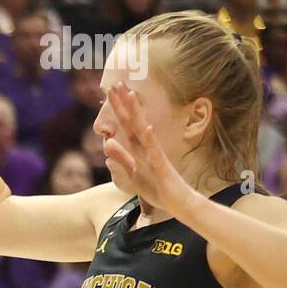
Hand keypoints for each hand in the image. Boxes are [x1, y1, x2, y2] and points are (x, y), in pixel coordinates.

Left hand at [104, 83, 195, 216]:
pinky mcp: (162, 167)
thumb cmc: (158, 189)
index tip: (110, 91)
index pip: (126, 126)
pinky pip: (156, 152)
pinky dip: (151, 140)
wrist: (178, 203)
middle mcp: (148, 147)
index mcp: (140, 149)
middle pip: (133, 122)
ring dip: (136, 113)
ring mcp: (156, 155)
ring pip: (143, 131)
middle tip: (115, 84)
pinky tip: (147, 128)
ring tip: (130, 95)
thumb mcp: (133, 174)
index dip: (118, 109)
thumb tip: (107, 143)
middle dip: (124, 104)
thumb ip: (121, 159)